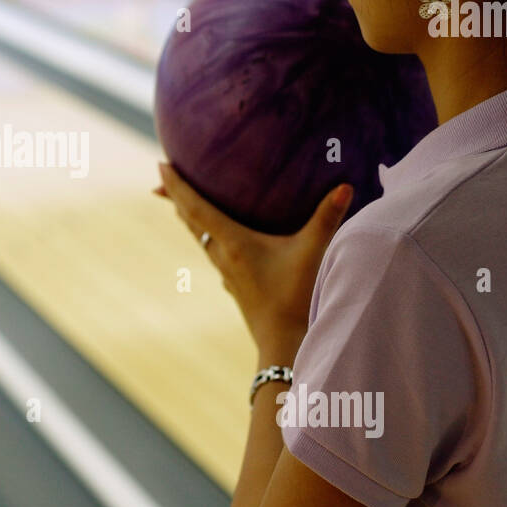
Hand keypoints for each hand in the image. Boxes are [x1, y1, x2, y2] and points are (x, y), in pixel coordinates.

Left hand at [155, 163, 352, 363]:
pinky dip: (205, 236)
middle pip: (190, 220)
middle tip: (160, 178)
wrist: (283, 342)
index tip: (161, 165)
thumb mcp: (312, 252)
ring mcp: (226, 272)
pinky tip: (216, 241)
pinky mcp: (234, 284)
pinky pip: (212, 252)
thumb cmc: (295, 296)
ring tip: (179, 202)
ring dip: (188, 216)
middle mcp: (222, 255)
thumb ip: (327, 217)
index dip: (177, 186)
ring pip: (199, 237)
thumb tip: (346, 185)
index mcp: (233, 243)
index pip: (197, 208)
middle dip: (175, 197)